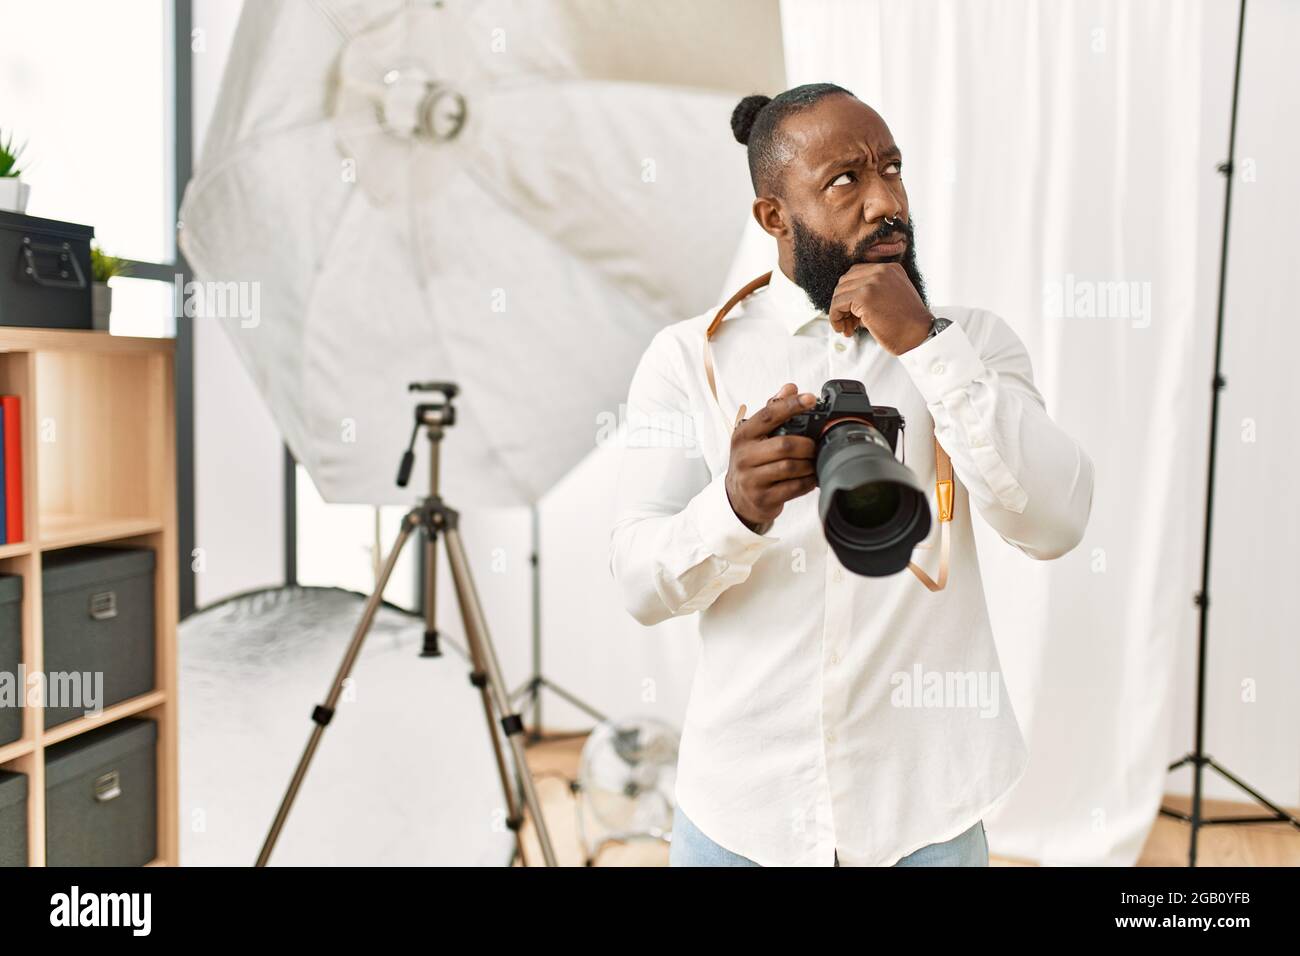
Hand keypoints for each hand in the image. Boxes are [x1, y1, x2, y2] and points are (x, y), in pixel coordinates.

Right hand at [725, 383, 818, 529]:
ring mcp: (752, 479)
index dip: (792, 405)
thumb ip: (772, 410)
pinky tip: (810, 477)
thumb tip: (789, 388)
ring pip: (790, 467)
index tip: (811, 398)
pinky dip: (807, 482)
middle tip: (816, 445)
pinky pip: (793, 488)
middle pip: (785, 445)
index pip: (769, 415)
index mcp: (743, 434)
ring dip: (809, 464)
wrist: (738, 497)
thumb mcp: (755, 434)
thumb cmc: (751, 461)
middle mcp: (744, 456)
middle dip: (807, 444)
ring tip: (814, 461)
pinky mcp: (762, 497)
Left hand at [828, 262, 931, 355]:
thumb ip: (873, 292)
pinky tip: (844, 329)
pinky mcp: (864, 297)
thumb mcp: (892, 298)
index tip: (850, 312)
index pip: (856, 273)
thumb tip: (846, 301)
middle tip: (847, 322)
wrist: (919, 335)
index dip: (849, 293)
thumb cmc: (906, 324)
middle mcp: (881, 271)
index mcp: (889, 269)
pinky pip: (838, 305)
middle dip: (842, 303)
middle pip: (845, 282)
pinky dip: (836, 318)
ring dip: (838, 313)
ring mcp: (872, 282)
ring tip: (847, 328)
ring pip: (839, 293)